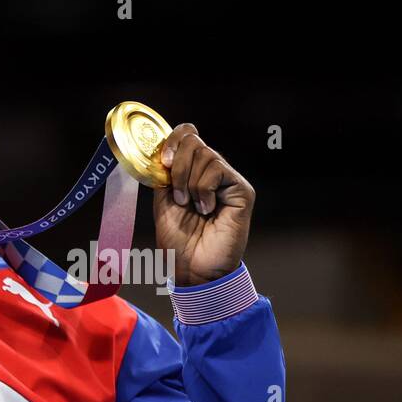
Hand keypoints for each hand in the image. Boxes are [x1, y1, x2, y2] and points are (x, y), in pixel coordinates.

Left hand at [151, 123, 254, 286]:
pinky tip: (206, 209)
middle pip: (194, 141)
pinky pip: (218, 170)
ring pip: (205, 154)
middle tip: (177, 195)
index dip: (172, 140)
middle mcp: (212, 171)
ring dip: (188, 181)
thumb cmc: (178, 239)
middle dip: (177, 166)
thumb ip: (163, 173)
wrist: (192, 268)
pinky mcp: (242, 190)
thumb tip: (160, 150)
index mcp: (192, 170)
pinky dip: (203, 189)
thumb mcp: (162, 199)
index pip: (188, 134)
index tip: (162, 161)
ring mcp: (228, 180)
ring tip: (191, 205)